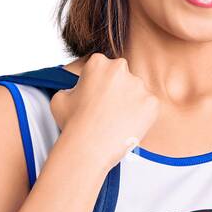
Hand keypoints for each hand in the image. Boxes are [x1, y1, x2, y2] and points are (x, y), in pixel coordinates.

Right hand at [50, 54, 159, 174]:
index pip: (103, 67)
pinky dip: (141, 117)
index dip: (99, 84)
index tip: (97, 98)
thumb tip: (77, 89)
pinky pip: (149, 107)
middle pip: (122, 77)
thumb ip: (71, 87)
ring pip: (137, 92)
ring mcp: (138, 85)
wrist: (88, 148)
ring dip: (130, 103)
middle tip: (108, 111)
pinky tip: (127, 127)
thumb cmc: (73, 125)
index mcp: (98, 63)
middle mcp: (120, 68)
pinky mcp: (151, 103)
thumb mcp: (59, 98)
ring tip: (116, 122)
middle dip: (117, 90)